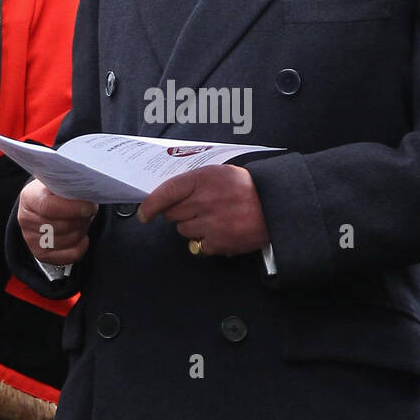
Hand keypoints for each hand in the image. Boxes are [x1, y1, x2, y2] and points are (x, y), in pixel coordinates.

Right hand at [17, 180, 97, 263]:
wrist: (44, 205)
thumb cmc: (56, 192)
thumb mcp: (58, 182)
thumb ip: (68, 184)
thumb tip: (85, 190)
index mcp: (29, 197)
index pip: (49, 207)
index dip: (73, 208)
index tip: (90, 207)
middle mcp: (25, 220)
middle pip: (63, 225)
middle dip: (82, 218)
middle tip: (89, 210)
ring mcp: (31, 239)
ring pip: (69, 240)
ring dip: (82, 229)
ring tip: (83, 219)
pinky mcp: (41, 254)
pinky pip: (71, 254)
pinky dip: (82, 245)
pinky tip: (82, 235)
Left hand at [137, 164, 269, 256]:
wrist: (275, 205)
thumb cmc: (246, 187)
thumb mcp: (219, 173)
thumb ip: (194, 183)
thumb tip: (167, 197)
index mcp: (203, 179)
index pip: (166, 192)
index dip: (151, 205)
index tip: (144, 214)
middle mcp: (204, 201)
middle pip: (172, 215)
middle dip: (179, 213)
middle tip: (196, 209)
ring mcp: (211, 224)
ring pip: (184, 231)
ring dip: (192, 228)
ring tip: (212, 219)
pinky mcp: (219, 242)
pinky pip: (198, 246)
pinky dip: (206, 242)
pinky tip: (220, 232)